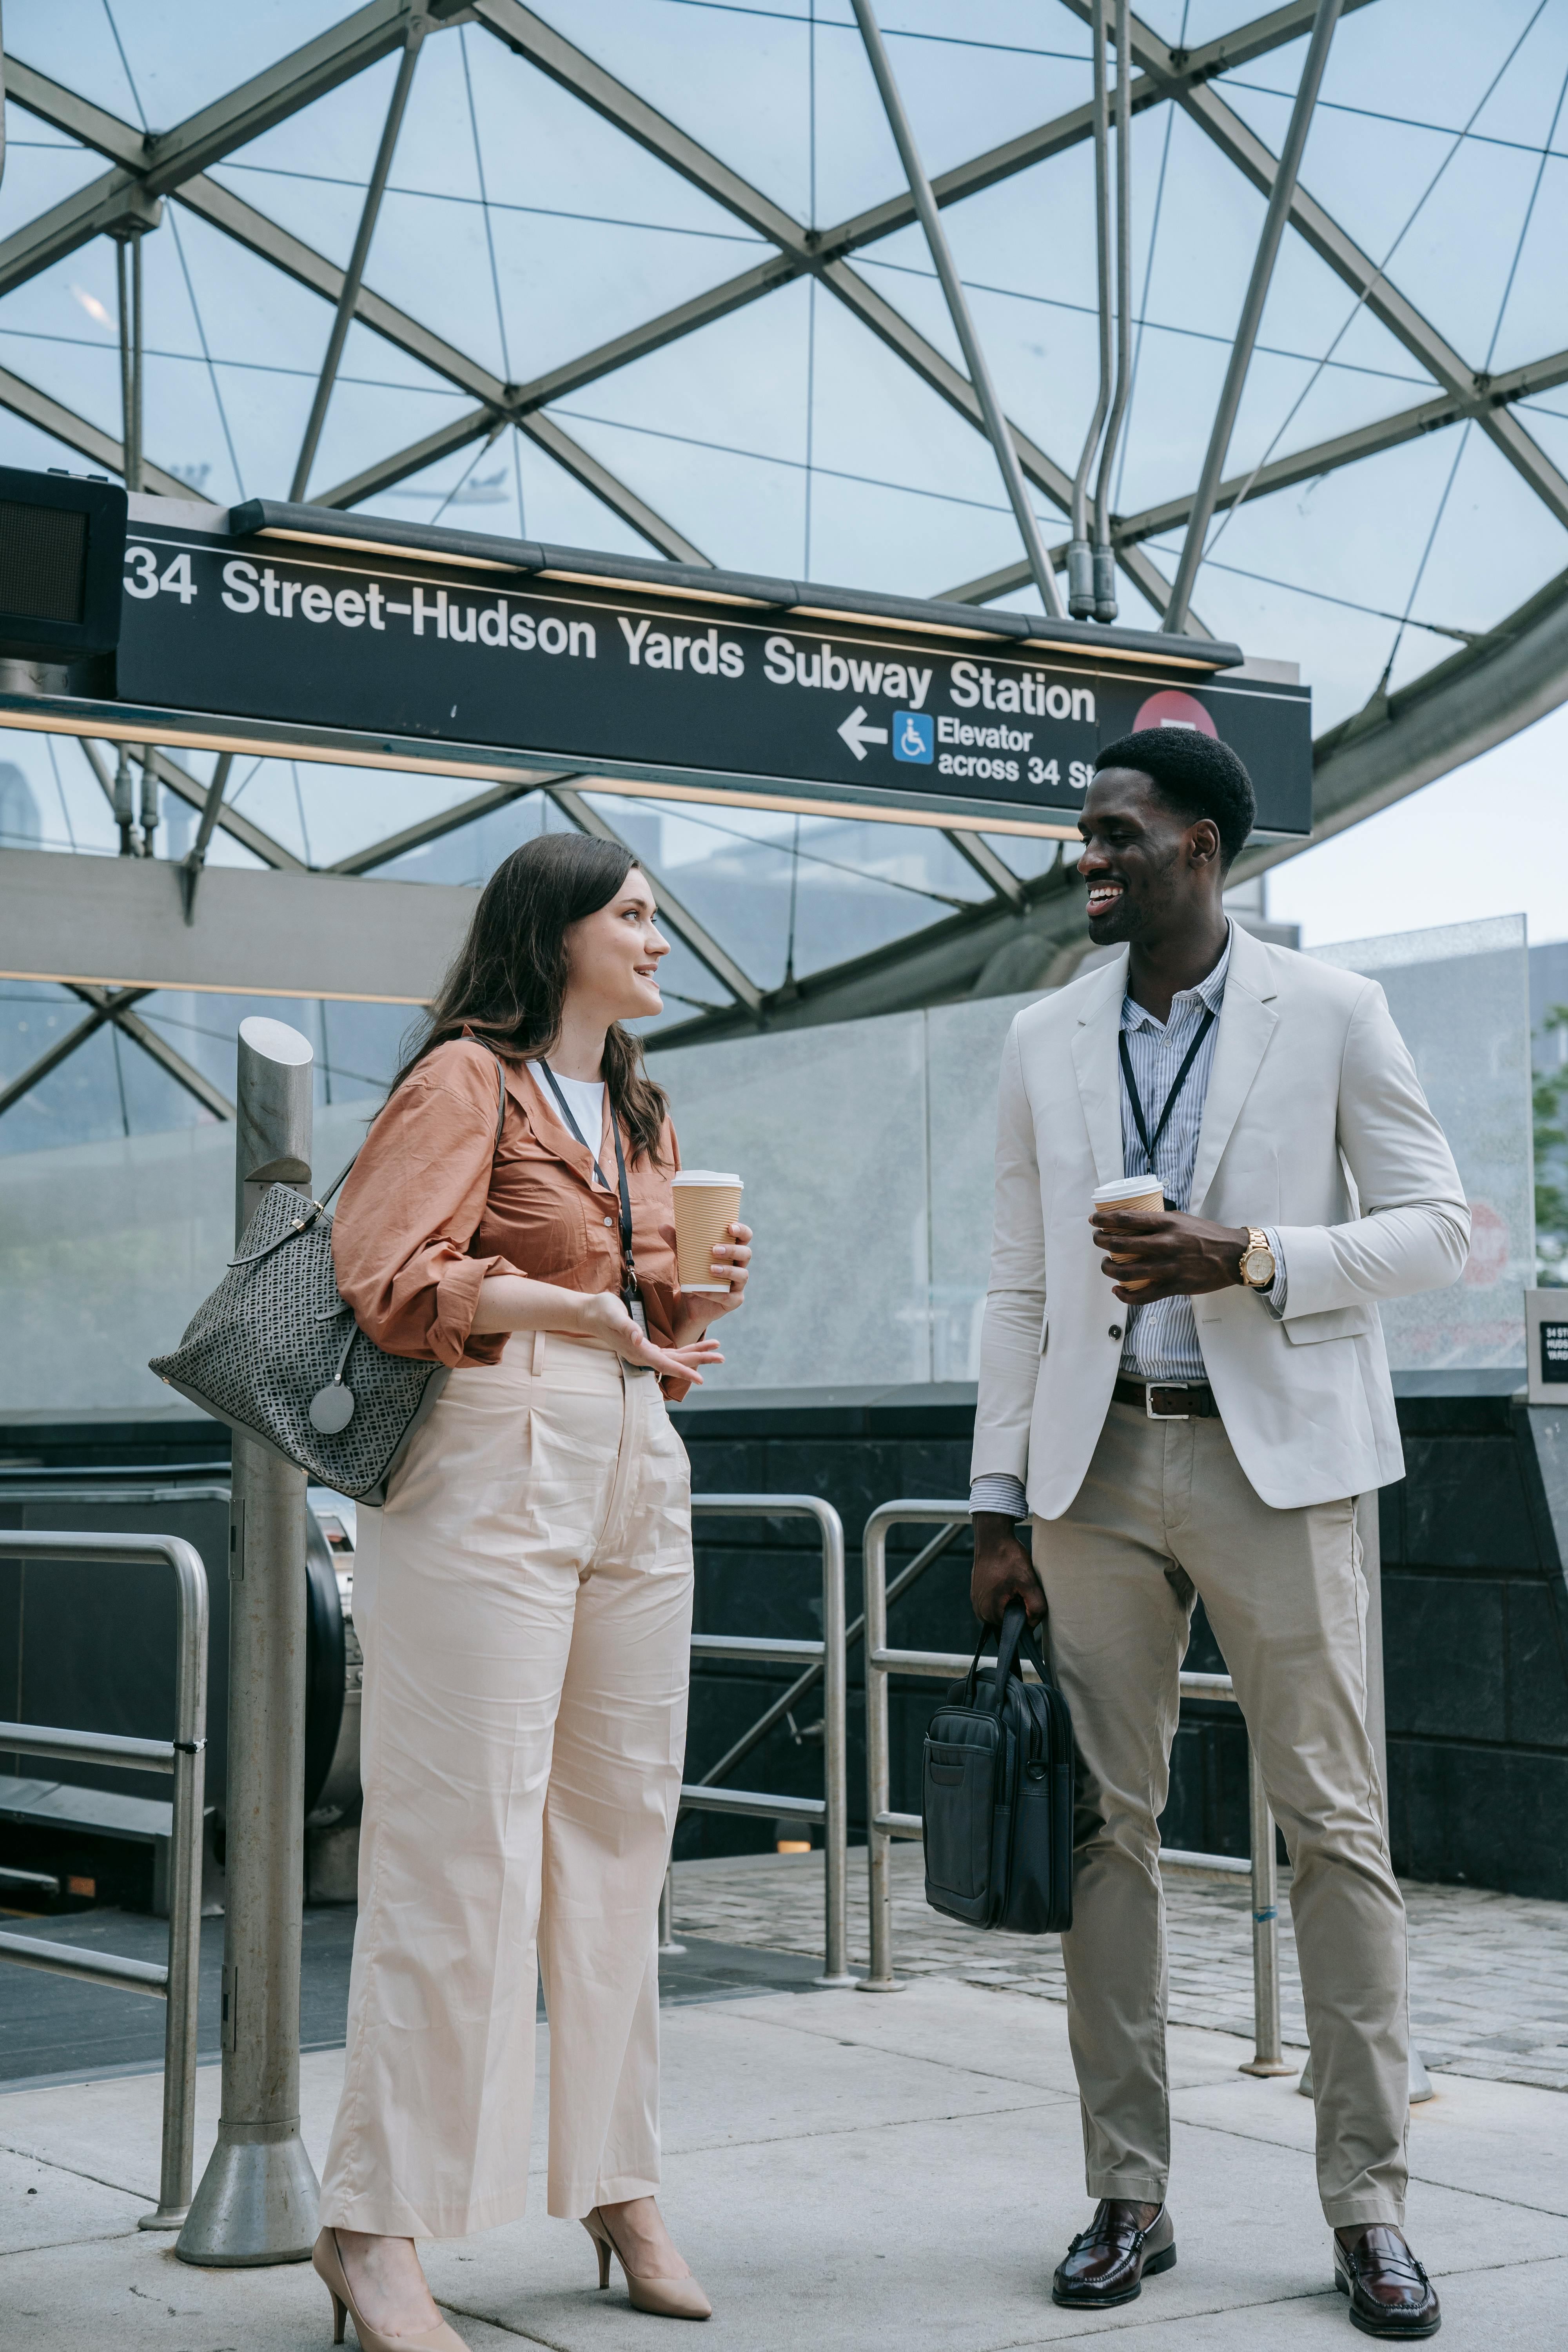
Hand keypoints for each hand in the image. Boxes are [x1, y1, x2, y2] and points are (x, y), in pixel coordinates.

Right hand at [580, 1292, 723, 1383]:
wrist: (590, 1313)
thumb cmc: (601, 1311)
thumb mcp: (613, 1315)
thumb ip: (626, 1328)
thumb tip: (638, 1339)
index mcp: (638, 1351)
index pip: (665, 1364)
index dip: (683, 1371)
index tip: (700, 1378)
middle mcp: (643, 1355)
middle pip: (676, 1362)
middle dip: (700, 1359)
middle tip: (722, 1357)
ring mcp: (645, 1352)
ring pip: (676, 1357)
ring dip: (696, 1354)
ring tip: (717, 1350)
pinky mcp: (646, 1346)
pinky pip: (670, 1352)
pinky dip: (685, 1350)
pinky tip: (697, 1349)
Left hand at [671, 1221, 751, 1345]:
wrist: (688, 1305)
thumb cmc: (693, 1276)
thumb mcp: (684, 1259)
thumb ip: (676, 1243)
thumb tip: (662, 1226)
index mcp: (731, 1252)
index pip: (744, 1237)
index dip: (742, 1231)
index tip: (730, 1227)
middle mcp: (738, 1266)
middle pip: (746, 1253)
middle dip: (733, 1250)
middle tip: (714, 1250)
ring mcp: (738, 1285)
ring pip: (742, 1275)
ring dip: (728, 1271)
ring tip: (711, 1269)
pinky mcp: (734, 1301)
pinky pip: (730, 1297)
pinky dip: (714, 1293)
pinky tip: (701, 1290)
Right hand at [971, 1512, 1042, 1628]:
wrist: (992, 1537)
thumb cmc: (1009, 1558)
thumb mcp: (1029, 1582)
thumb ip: (1036, 1608)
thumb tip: (1032, 1623)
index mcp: (990, 1613)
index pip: (1016, 1626)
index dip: (1027, 1611)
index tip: (1025, 1593)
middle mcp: (979, 1611)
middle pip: (1009, 1618)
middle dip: (1018, 1605)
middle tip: (1020, 1585)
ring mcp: (976, 1601)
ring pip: (1003, 1609)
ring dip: (1011, 1599)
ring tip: (1013, 1581)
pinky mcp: (977, 1592)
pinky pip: (996, 1600)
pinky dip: (1004, 1593)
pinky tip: (1006, 1578)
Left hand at [1090, 1207, 1248, 1303]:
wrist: (1232, 1255)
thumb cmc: (1206, 1235)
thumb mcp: (1181, 1219)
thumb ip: (1158, 1221)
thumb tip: (1133, 1221)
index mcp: (1167, 1223)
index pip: (1126, 1218)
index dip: (1104, 1219)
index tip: (1093, 1219)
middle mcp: (1165, 1244)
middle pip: (1120, 1244)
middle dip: (1101, 1241)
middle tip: (1098, 1239)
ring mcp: (1168, 1267)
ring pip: (1126, 1272)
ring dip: (1108, 1269)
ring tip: (1105, 1264)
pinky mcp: (1173, 1286)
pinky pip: (1142, 1296)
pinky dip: (1124, 1296)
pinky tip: (1117, 1290)